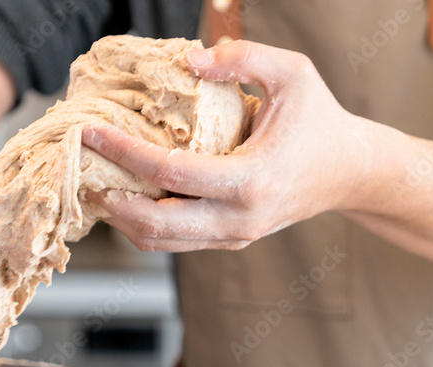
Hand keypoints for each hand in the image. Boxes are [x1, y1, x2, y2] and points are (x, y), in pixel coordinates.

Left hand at [81, 40, 375, 251]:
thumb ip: (243, 58)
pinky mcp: (231, 240)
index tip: (91, 131)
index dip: (123, 152)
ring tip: (97, 187)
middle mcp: (240, 219)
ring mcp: (235, 236)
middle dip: (112, 201)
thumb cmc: (321, 122)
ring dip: (124, 219)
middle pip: (156, 225)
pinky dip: (146, 225)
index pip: (170, 173)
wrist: (350, 172)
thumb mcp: (293, 74)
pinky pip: (177, 242)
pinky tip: (128, 199)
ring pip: (162, 243)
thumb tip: (188, 60)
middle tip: (83, 173)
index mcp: (251, 181)